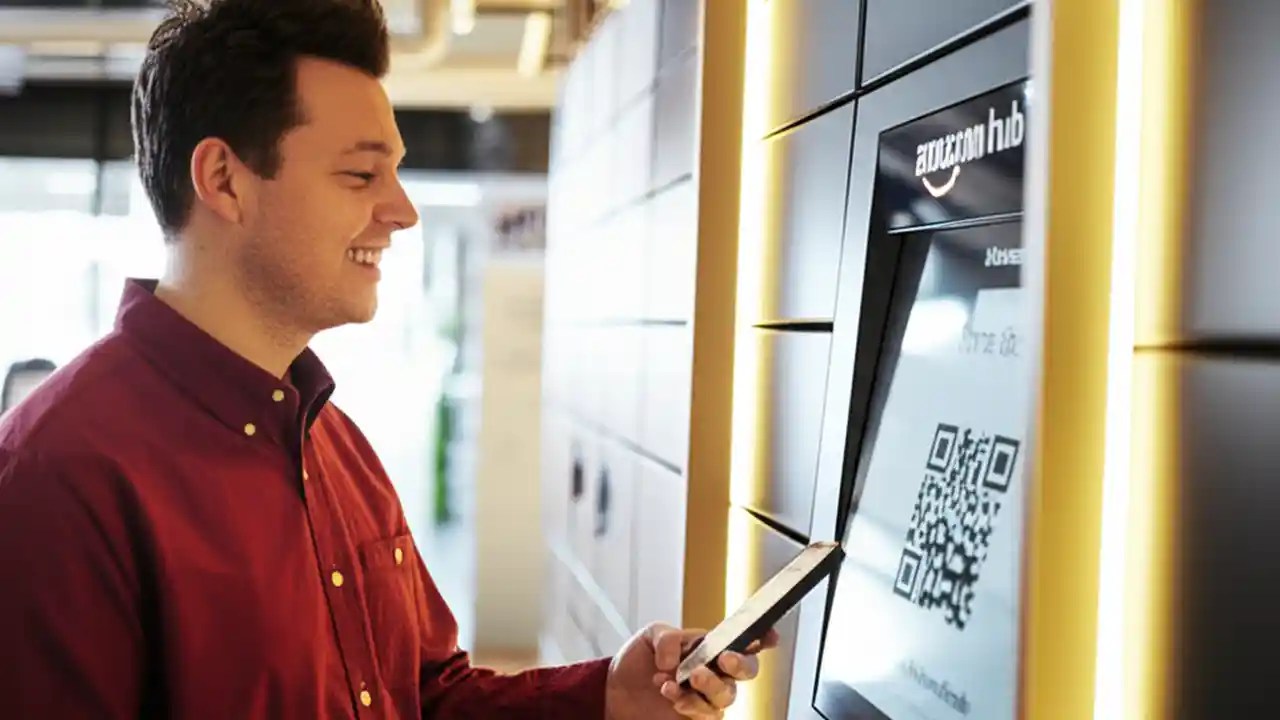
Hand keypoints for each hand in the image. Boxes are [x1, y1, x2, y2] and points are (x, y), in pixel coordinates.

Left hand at [604, 622, 779, 719]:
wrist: (616, 692)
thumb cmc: (639, 661)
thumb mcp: (649, 636)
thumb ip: (667, 639)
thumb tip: (677, 658)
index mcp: (709, 646)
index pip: (742, 640)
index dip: (762, 638)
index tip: (768, 637)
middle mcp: (715, 672)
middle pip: (747, 671)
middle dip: (741, 665)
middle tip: (725, 659)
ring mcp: (707, 696)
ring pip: (727, 695)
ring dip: (709, 685)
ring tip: (682, 678)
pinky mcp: (696, 717)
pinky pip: (708, 714)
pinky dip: (691, 704)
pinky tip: (671, 694)